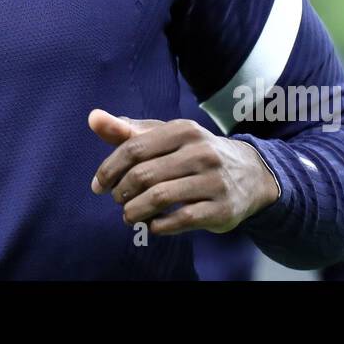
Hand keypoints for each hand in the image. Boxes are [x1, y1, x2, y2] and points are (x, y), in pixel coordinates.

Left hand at [87, 109, 279, 235]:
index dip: (109, 169)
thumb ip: (128, 131)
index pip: (134, 148)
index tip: (98, 186)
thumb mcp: (165, 137)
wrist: (250, 174)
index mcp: (183, 130)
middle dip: (122, 191)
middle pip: (144, 174)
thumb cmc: (194, 153)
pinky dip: (158, 225)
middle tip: (117, 200)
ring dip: (135, 211)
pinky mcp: (221, 209)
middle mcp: (201, 152)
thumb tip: (93, 118)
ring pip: (160, 197)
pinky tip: (152, 224)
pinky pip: (181, 219)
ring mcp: (213, 181)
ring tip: (128, 215)